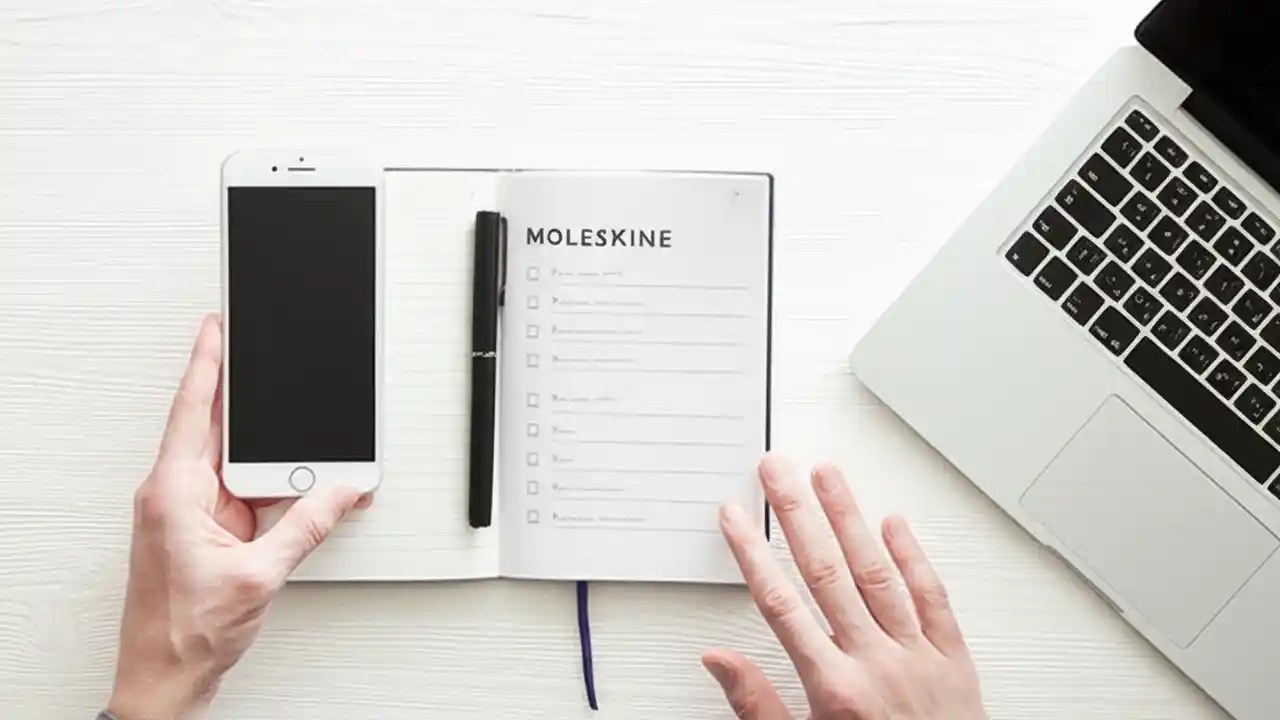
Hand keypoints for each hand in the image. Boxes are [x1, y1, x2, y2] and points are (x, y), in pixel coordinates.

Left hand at [109, 315, 367, 718]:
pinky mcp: (202, 531)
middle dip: (251, 401)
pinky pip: (240, 492)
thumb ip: (305, 527)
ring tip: (307, 443)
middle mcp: (174, 496)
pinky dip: (270, 486)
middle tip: (271, 362)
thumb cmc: (183, 633)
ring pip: (233, 461)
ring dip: (268, 454)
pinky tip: (297, 487)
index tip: (219, 326)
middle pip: (217, 428)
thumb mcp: (260, 575)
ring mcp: (187, 513)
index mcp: (173, 493)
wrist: (163, 678)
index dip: (208, 362)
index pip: (193, 409)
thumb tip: (338, 491)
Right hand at [703, 455, 983, 718]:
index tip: (733, 519)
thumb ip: (758, 706)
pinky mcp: (956, 663)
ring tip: (828, 477)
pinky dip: (914, 559)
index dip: (751, 554)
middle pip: (825, 572)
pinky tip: (895, 524)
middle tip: (776, 472)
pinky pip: (933, 600)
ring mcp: (918, 659)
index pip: (780, 604)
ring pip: (877, 573)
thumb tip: (719, 661)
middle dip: (795, 514)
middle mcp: (875, 665)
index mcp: (833, 690)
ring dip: (849, 518)